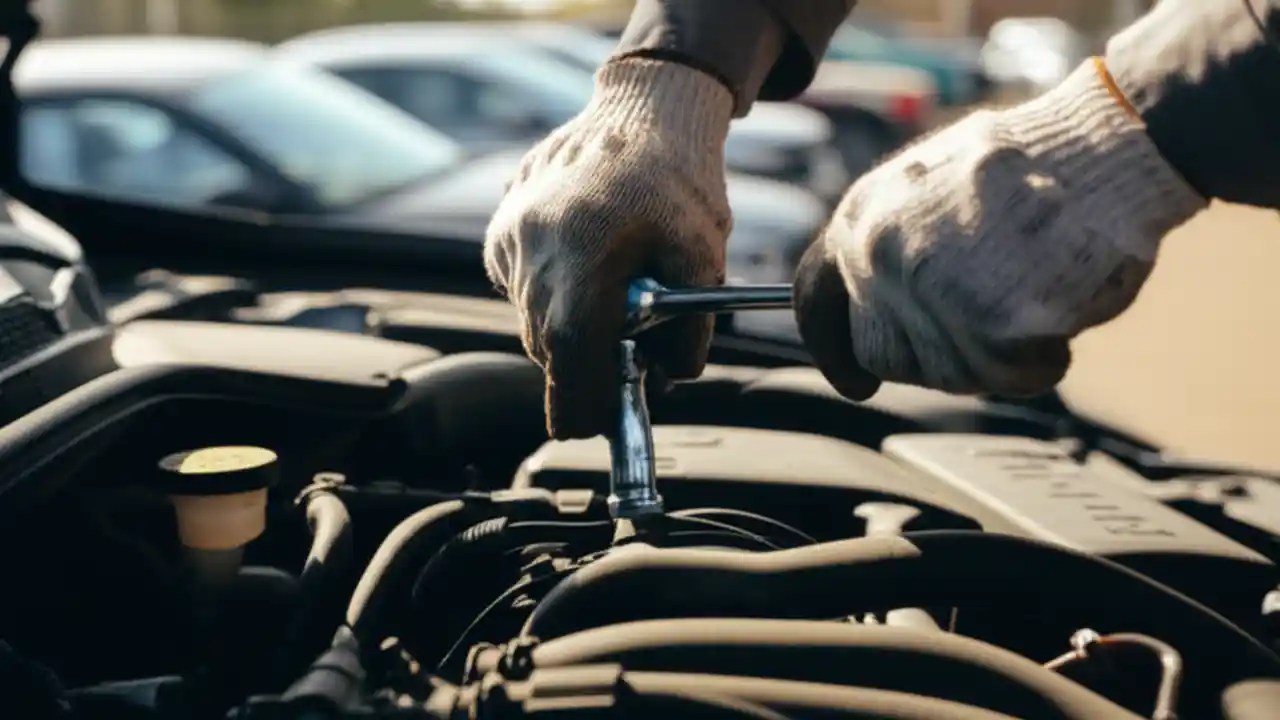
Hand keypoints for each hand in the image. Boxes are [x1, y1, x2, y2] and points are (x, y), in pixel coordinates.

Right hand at [485, 58, 733, 438]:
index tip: (584, 429)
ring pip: (533, 319)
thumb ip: (688, 331)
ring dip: (569, 328)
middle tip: (629, 356)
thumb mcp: (705, 257)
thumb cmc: (679, 179)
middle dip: (585, 364)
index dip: (577, 401)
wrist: (644, 108)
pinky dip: (553, 294)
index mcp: (583, 256)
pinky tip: (589, 264)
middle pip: (549, 345)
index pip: (568, 355)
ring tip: (615, 298)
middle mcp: (534, 249)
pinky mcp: (501, 228)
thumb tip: (668, 378)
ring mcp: (511, 238)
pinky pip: (522, 287)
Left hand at [794, 61, 1206, 399]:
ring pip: (952, 373)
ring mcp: (930, 293)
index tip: (854, 382)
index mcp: (859, 217)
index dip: (832, 350)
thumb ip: (893, 240)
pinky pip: (1013, 376)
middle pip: (888, 355)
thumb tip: (874, 301)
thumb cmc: (1036, 161)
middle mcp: (879, 258)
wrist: (1107, 146)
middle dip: (936, 353)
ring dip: (997, 354)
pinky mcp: (988, 325)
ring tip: (1032, 291)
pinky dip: (1043, 358)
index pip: (813, 301)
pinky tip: (1058, 307)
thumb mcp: (932, 180)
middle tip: (988, 319)